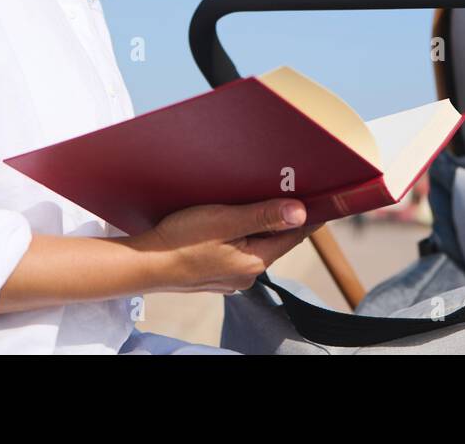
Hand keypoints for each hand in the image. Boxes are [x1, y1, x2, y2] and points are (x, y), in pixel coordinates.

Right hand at [134, 198, 323, 294]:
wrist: (143, 265)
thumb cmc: (180, 241)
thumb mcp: (224, 221)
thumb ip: (263, 216)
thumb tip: (301, 212)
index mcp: (254, 261)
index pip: (293, 236)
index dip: (308, 215)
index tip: (321, 197)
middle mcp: (246, 274)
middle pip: (275, 239)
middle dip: (281, 216)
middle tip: (287, 188)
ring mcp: (230, 276)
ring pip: (254, 244)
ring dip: (258, 223)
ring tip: (256, 199)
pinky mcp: (214, 273)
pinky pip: (237, 249)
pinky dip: (239, 233)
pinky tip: (229, 219)